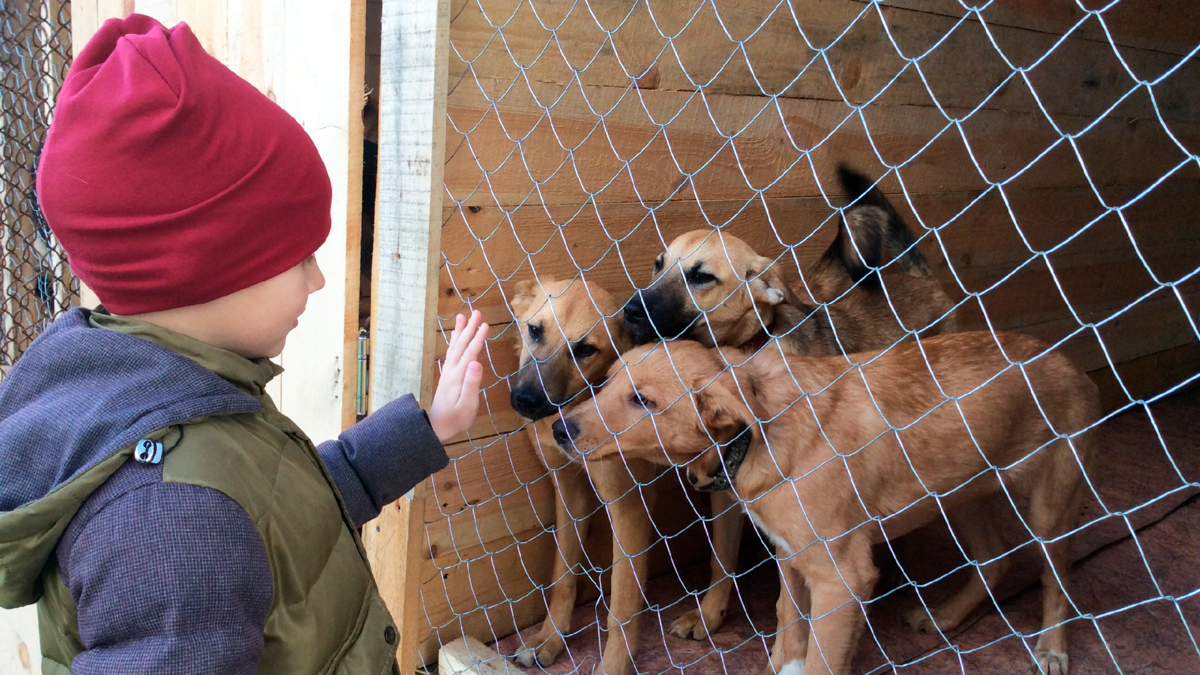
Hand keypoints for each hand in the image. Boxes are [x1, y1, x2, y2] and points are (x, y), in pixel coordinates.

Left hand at [428, 311, 488, 442]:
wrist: (436, 427)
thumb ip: (472, 384)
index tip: (486, 324)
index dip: (478, 338)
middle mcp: (451, 370)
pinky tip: (456, 337)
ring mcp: (448, 372)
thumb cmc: (456, 419)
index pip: (470, 353)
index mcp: (458, 376)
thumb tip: (477, 363)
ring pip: (455, 347)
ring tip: (462, 317)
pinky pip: (451, 353)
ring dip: (460, 332)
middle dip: (470, 328)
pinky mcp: (447, 376)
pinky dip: (454, 342)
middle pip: (462, 345)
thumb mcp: (467, 405)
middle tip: (476, 312)